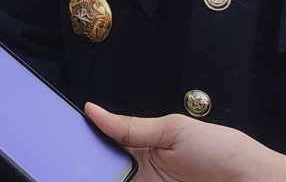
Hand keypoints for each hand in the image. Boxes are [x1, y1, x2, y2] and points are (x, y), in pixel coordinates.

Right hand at [84, 104, 275, 181]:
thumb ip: (131, 126)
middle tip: (66, 172)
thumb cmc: (225, 152)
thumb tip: (93, 110)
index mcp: (141, 149)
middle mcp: (139, 175)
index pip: (100, 150)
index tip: (61, 152)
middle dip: (82, 171)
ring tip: (76, 178)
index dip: (80, 151)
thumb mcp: (174, 131)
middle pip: (101, 174)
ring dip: (98, 179)